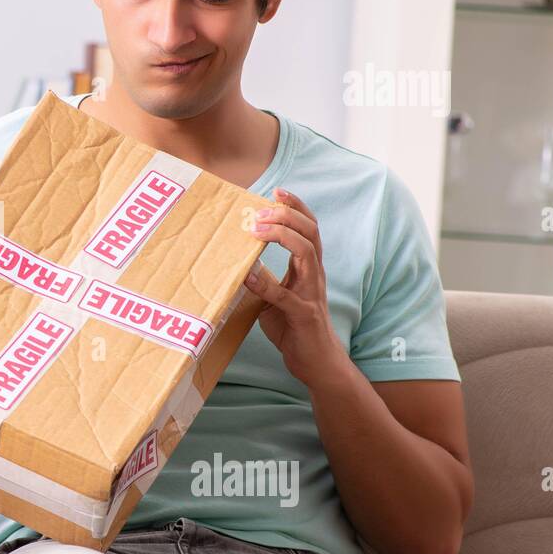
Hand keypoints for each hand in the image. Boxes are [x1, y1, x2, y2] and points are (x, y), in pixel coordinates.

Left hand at [242, 187, 349, 387]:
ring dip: (282, 237)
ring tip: (257, 230)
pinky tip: (247, 276)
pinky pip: (284, 295)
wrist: (315, 362)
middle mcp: (314, 275)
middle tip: (262, 210)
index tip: (277, 191)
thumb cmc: (294, 327)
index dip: (297, 207)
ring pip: (306, 253)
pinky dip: (265, 284)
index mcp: (309, 267)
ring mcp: (311, 293)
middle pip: (311, 232)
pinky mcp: (303, 314)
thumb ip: (261, 278)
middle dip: (288, 215)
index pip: (309, 228)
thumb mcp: (275, 296)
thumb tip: (237, 261)